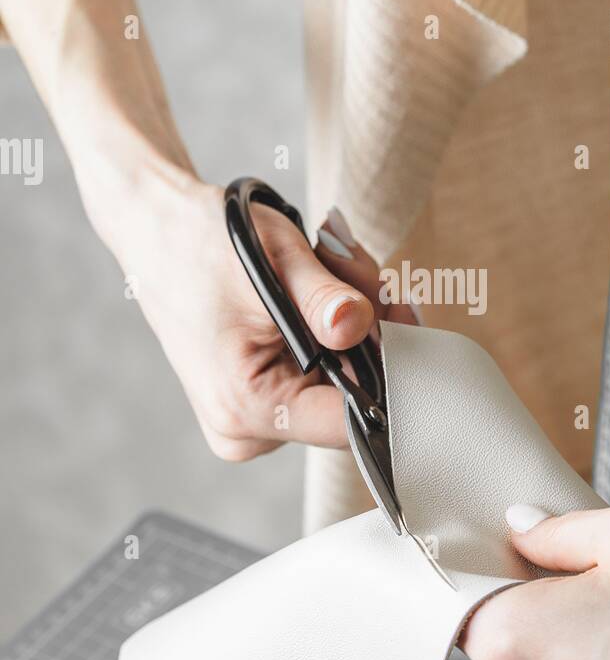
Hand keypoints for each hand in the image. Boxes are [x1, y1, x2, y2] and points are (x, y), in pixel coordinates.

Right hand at [111, 169, 415, 459]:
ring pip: (346, 378)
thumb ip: (325, 301)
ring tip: (325, 266)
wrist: (155, 230)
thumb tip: (362, 328)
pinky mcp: (262, 400)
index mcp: (249, 407)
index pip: (353, 421)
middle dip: (371, 331)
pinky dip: (333, 329)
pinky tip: (315, 288)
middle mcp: (250, 429)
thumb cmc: (202, 242)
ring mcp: (254, 419)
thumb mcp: (275, 261)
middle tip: (354, 271)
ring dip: (353, 321)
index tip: (404, 315)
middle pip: (355, 395)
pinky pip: (324, 373)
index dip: (393, 369)